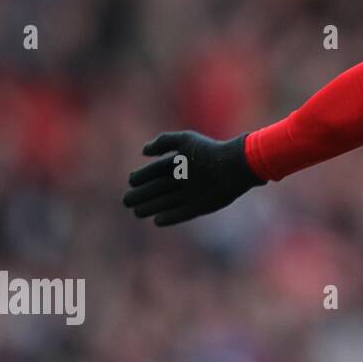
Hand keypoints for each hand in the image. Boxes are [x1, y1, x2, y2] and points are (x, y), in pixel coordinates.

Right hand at [123, 131, 264, 225]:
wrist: (235, 167)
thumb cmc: (209, 152)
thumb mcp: (185, 140)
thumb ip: (163, 142)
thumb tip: (144, 151)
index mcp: (180, 163)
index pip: (156, 171)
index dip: (142, 176)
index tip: (131, 181)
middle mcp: (185, 180)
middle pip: (158, 189)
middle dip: (142, 194)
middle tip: (127, 200)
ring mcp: (193, 194)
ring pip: (167, 202)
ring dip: (152, 207)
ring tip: (137, 211)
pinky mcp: (202, 206)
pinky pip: (182, 214)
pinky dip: (170, 217)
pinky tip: (157, 220)